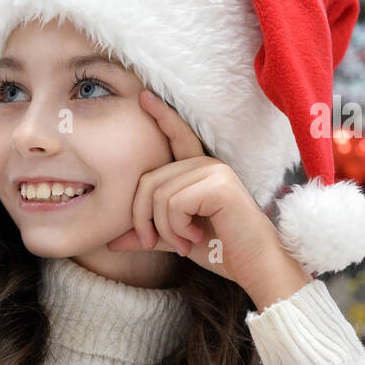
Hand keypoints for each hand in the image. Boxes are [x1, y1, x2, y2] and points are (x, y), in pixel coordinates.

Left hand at [106, 89, 302, 292]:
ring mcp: (215, 171)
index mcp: (198, 171)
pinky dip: (176, 228)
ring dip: (164, 229)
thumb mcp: (174, 239)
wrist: (255, 267)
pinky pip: (174, 203)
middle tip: (155, 242)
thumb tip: (110, 241)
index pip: (176, 138)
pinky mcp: (219, 184)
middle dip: (143, 219)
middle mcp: (207, 164)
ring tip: (184, 242)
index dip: (162, 116)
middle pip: (148, 181)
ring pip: (158, 195)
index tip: (144, 96)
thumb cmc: (221, 252)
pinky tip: (196, 237)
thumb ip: (146, 234)